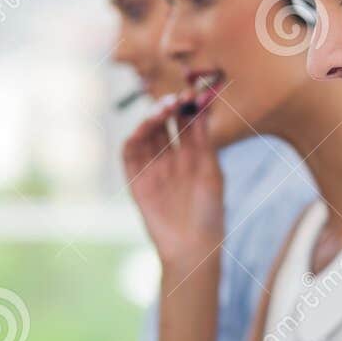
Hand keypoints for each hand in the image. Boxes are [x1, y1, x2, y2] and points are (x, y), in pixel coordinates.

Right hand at [121, 92, 223, 269]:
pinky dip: (132, 141)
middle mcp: (172, 158)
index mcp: (194, 155)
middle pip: (164, 125)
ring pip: (146, 136)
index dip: (187, 107)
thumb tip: (201, 108)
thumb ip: (204, 142)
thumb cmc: (210, 213)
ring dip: (150, 121)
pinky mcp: (137, 182)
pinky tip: (140, 131)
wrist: (193, 247)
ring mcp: (154, 169)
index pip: (186, 122)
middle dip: (167, 110)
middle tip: (173, 99)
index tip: (191, 93)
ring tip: (159, 111)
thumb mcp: (211, 173)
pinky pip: (130, 156)